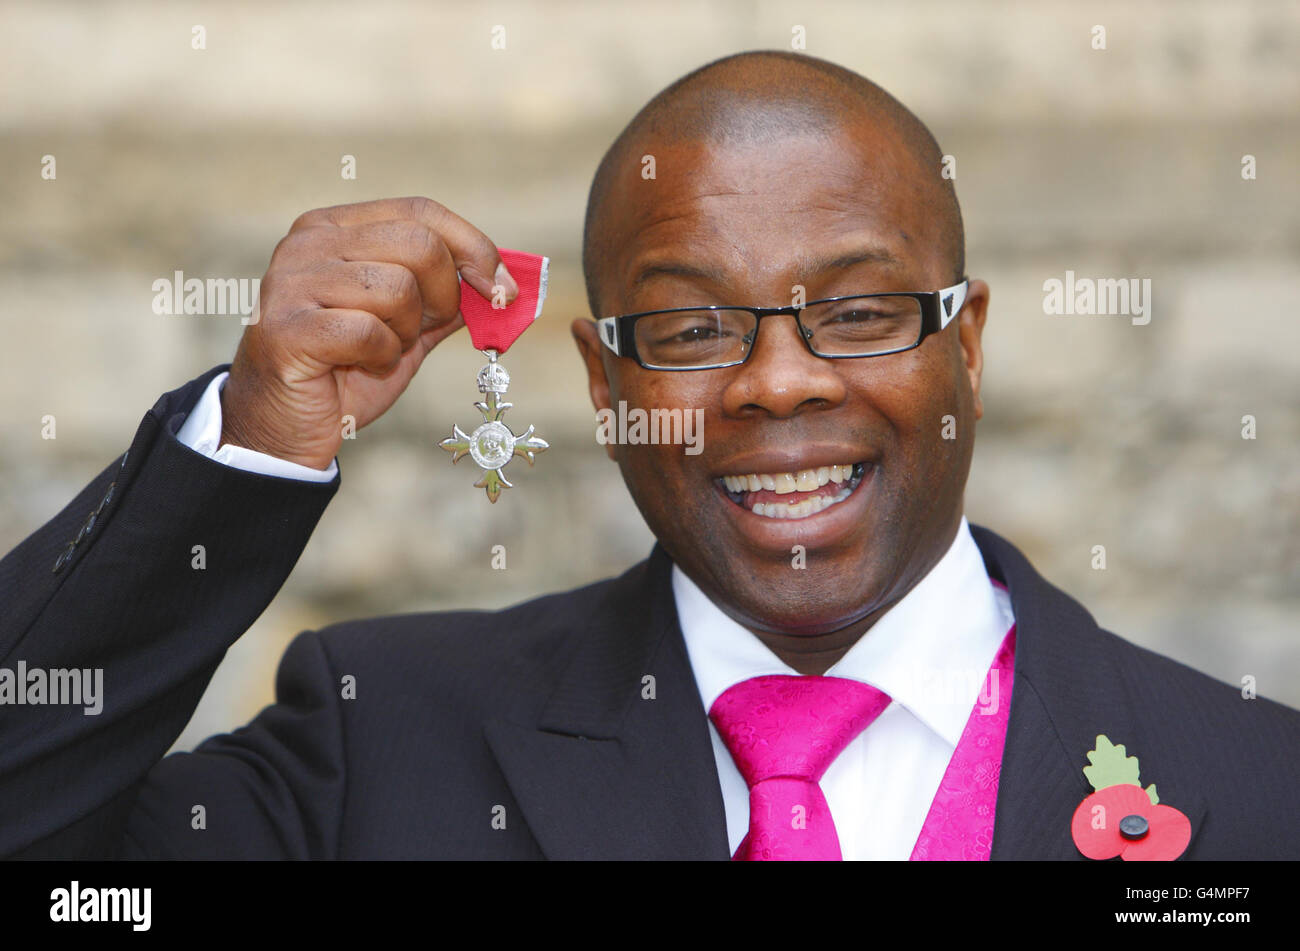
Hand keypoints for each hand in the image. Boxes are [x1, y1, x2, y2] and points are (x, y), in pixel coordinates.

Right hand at [219, 197, 517, 469]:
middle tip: (422, 330)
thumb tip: (504, 284)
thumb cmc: (346, 370)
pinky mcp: (285, 328)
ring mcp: (290, 282)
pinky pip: (369, 332)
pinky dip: (381, 357)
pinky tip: (359, 366)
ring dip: (406, 333)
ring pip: (397, 289)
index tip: (503, 290)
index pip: (420, 211)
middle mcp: (308, 242)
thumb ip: (447, 300)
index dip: (474, 247)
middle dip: (443, 296)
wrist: (285, 425)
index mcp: (335, 227)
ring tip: (380, 350)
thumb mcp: (408, 328)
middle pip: (418, 245)